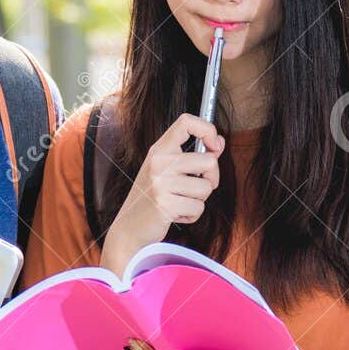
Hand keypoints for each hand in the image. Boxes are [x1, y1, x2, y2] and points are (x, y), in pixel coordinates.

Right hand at [102, 114, 223, 273]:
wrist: (129, 227)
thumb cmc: (151, 196)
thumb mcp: (166, 169)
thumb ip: (192, 155)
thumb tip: (219, 142)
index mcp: (159, 149)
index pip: (186, 122)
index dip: (207, 129)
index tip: (214, 145)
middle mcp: (159, 162)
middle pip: (209, 161)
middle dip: (211, 178)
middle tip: (197, 186)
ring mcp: (161, 183)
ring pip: (206, 187)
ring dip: (199, 199)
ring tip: (180, 201)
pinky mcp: (165, 204)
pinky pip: (198, 208)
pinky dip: (192, 215)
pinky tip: (176, 214)